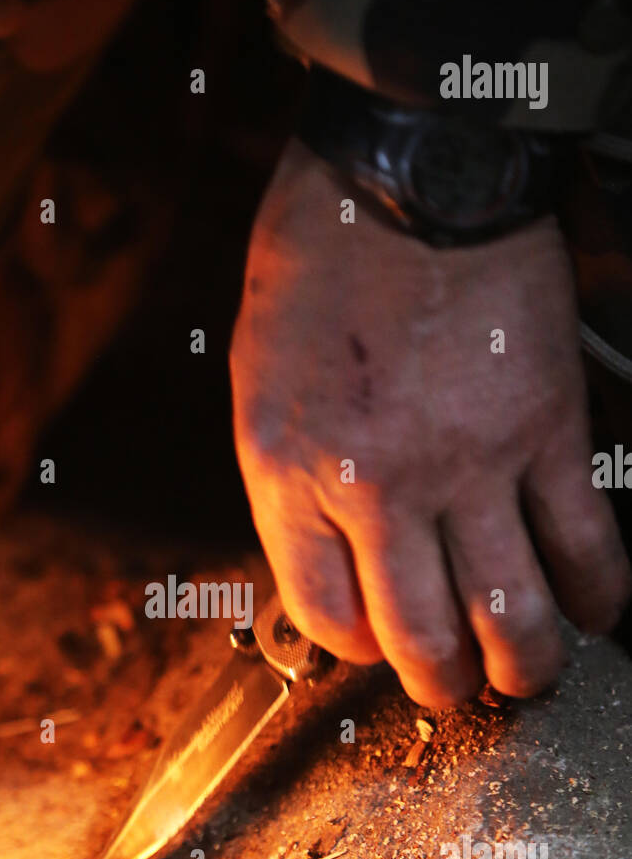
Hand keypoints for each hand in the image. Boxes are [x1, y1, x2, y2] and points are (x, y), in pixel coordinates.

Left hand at [230, 138, 631, 705]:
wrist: (410, 167)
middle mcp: (376, 487)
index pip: (327, 616)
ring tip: (529, 675)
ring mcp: (468, 464)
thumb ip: (290, 481)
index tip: (376, 643)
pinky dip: (600, 589)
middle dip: (443, 686)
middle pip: (420, 638)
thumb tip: (329, 557)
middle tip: (456, 691)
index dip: (357, 649)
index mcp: (291, 475)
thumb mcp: (260, 383)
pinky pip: (584, 539)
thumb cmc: (319, 264)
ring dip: (525, 665)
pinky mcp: (547, 429)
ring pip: (510, 612)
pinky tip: (598, 607)